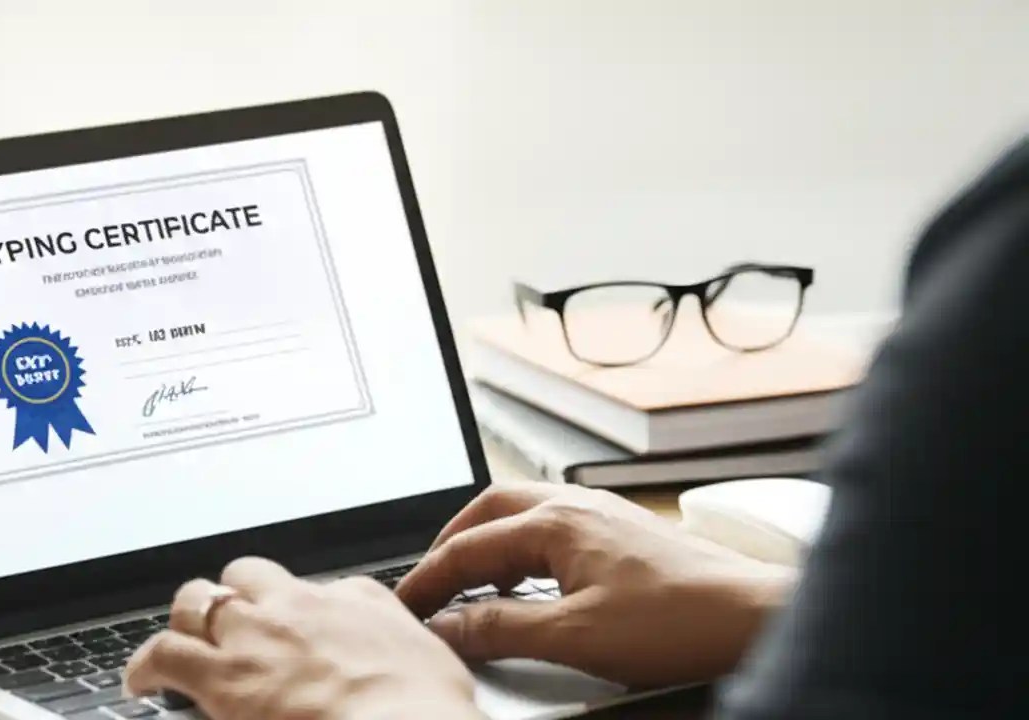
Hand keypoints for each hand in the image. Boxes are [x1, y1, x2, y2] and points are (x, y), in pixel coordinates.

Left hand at [123, 557, 483, 719]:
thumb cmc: (422, 707)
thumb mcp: (429, 658)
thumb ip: (399, 640)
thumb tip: (402, 647)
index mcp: (354, 600)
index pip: (316, 587)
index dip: (296, 609)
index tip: (294, 629)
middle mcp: (300, 605)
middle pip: (247, 575)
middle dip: (233, 596)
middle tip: (227, 624)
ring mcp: (257, 635)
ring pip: (198, 600)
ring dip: (188, 619)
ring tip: (179, 642)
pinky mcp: (222, 675)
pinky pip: (163, 653)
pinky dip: (145, 665)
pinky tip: (140, 680)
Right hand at [395, 482, 795, 686]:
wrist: (752, 615)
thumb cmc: (677, 620)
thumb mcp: (575, 635)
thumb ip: (501, 628)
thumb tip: (448, 626)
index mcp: (556, 522)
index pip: (467, 547)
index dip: (427, 580)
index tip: (402, 607)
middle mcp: (575, 505)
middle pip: (489, 510)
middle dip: (451, 544)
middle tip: (429, 583)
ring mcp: (600, 514)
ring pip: (522, 513)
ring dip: (486, 544)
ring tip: (469, 584)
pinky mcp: (621, 532)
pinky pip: (551, 527)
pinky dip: (520, 550)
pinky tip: (526, 584)